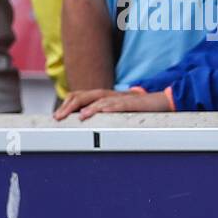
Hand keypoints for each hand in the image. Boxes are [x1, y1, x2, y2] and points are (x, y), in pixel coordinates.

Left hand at [54, 88, 171, 119]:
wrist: (160, 102)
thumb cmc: (137, 109)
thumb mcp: (115, 111)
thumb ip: (101, 114)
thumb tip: (83, 123)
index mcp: (103, 96)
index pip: (79, 95)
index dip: (66, 104)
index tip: (57, 117)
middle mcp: (109, 95)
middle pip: (85, 96)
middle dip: (70, 106)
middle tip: (60, 117)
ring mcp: (121, 98)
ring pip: (101, 100)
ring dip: (90, 108)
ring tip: (81, 116)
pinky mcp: (134, 103)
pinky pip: (121, 104)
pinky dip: (111, 107)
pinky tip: (104, 112)